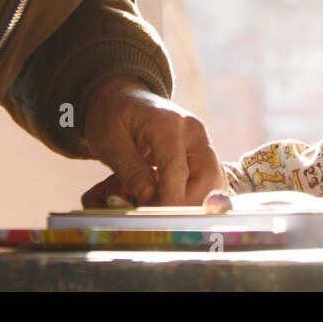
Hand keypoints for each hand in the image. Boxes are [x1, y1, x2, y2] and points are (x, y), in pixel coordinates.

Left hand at [82, 77, 224, 206]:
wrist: (124, 99)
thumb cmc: (113, 116)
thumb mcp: (109, 141)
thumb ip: (130, 169)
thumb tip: (147, 198)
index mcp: (167, 122)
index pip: (176, 168)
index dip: (170, 199)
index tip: (159, 222)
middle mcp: (192, 131)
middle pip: (207, 176)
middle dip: (186, 204)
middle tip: (156, 215)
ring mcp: (200, 141)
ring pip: (213, 181)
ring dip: (189, 201)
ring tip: (157, 204)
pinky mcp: (201, 152)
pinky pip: (206, 181)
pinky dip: (189, 195)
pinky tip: (165, 197)